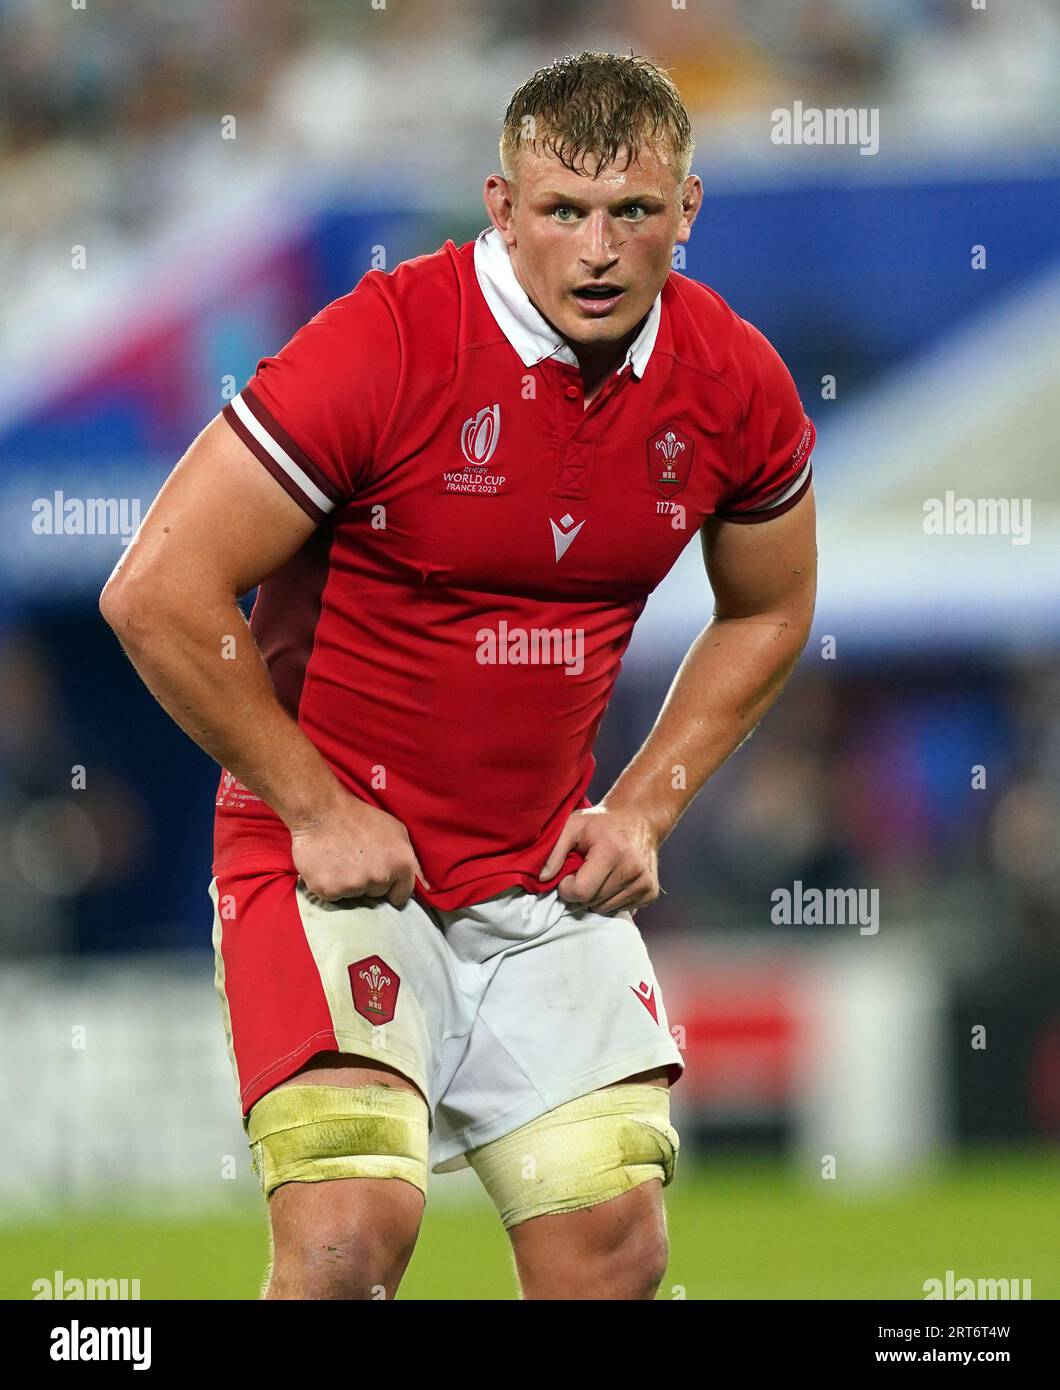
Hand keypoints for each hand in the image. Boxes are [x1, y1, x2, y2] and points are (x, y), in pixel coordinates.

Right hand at [289, 788, 427, 909]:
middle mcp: (380, 878)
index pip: (402, 895)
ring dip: (349, 883)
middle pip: (377, 894)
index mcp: (401, 864)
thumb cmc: (360, 817)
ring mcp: (354, 886)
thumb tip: (421, 884)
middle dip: (369, 882)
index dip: (392, 888)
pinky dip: (330, 885)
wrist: (321, 811)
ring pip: (354, 895)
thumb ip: (408, 858)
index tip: (382, 881)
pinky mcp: (329, 891)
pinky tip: (327, 867)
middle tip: (357, 860)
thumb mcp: (396, 830)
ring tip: (340, 861)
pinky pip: (333, 896)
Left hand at [539, 804, 660, 914]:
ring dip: (596, 897)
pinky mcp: (651, 892)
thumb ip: (554, 851)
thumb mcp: (573, 826)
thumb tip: (542, 879)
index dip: (567, 888)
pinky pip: (621, 909)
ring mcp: (645, 882)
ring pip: (605, 909)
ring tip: (599, 875)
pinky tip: (613, 880)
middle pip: (592, 902)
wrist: (639, 819)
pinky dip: (611, 899)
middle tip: (584, 873)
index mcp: (612, 852)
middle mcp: (632, 869)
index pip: (582, 891)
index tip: (567, 877)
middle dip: (581, 892)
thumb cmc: (601, 823)